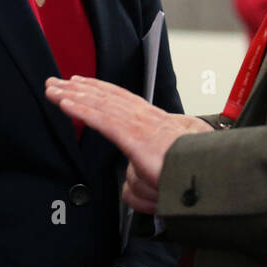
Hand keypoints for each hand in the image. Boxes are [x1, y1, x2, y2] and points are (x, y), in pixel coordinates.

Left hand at [45, 76, 210, 212]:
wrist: (213, 177)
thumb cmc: (197, 177)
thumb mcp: (168, 176)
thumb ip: (144, 179)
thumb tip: (127, 184)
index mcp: (159, 124)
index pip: (124, 101)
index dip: (101, 90)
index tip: (81, 83)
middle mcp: (149, 119)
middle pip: (108, 98)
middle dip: (80, 89)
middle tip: (56, 82)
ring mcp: (143, 127)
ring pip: (101, 105)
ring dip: (73, 95)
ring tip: (52, 89)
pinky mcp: (137, 138)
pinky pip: (104, 120)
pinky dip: (82, 110)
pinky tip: (64, 103)